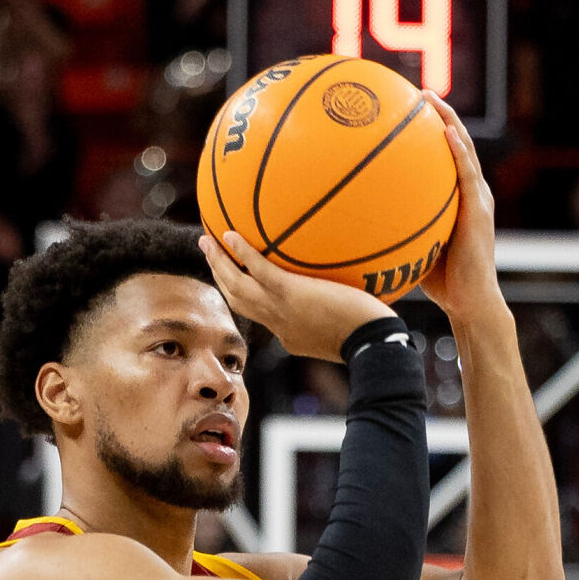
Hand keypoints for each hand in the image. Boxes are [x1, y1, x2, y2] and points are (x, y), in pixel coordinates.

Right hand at [199, 230, 392, 361]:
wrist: (371, 346)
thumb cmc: (373, 339)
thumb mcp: (352, 334)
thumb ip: (343, 318)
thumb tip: (357, 302)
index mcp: (290, 335)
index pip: (261, 316)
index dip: (246, 298)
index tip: (239, 282)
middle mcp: (278, 323)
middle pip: (238, 300)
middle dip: (220, 278)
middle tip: (209, 256)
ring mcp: (280, 309)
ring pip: (236, 285)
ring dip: (218, 263)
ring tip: (205, 241)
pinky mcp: (288, 292)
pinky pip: (256, 268)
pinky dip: (240, 252)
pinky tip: (228, 233)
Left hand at [416, 92, 499, 321]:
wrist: (471, 304)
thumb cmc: (441, 284)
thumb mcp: (413, 247)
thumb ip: (394, 228)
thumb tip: (354, 221)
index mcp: (458, 199)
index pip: (444, 157)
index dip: (430, 130)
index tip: (408, 109)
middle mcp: (470, 193)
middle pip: (456, 143)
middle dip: (438, 115)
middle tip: (417, 92)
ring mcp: (478, 200)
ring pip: (464, 150)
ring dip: (448, 121)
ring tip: (430, 98)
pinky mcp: (479, 211)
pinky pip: (467, 175)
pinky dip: (457, 151)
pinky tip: (444, 132)